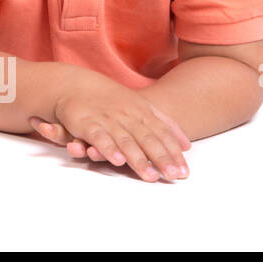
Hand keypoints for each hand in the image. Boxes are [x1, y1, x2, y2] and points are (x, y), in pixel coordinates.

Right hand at [31, 82, 190, 181]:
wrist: (76, 85)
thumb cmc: (112, 100)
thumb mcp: (141, 106)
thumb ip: (164, 124)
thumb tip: (187, 146)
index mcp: (142, 112)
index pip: (162, 134)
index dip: (173, 153)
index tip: (184, 171)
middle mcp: (127, 115)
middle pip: (147, 139)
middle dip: (161, 158)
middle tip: (173, 176)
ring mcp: (107, 119)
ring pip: (125, 141)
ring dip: (138, 159)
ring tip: (150, 176)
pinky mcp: (87, 123)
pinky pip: (99, 137)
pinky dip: (108, 149)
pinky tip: (117, 161)